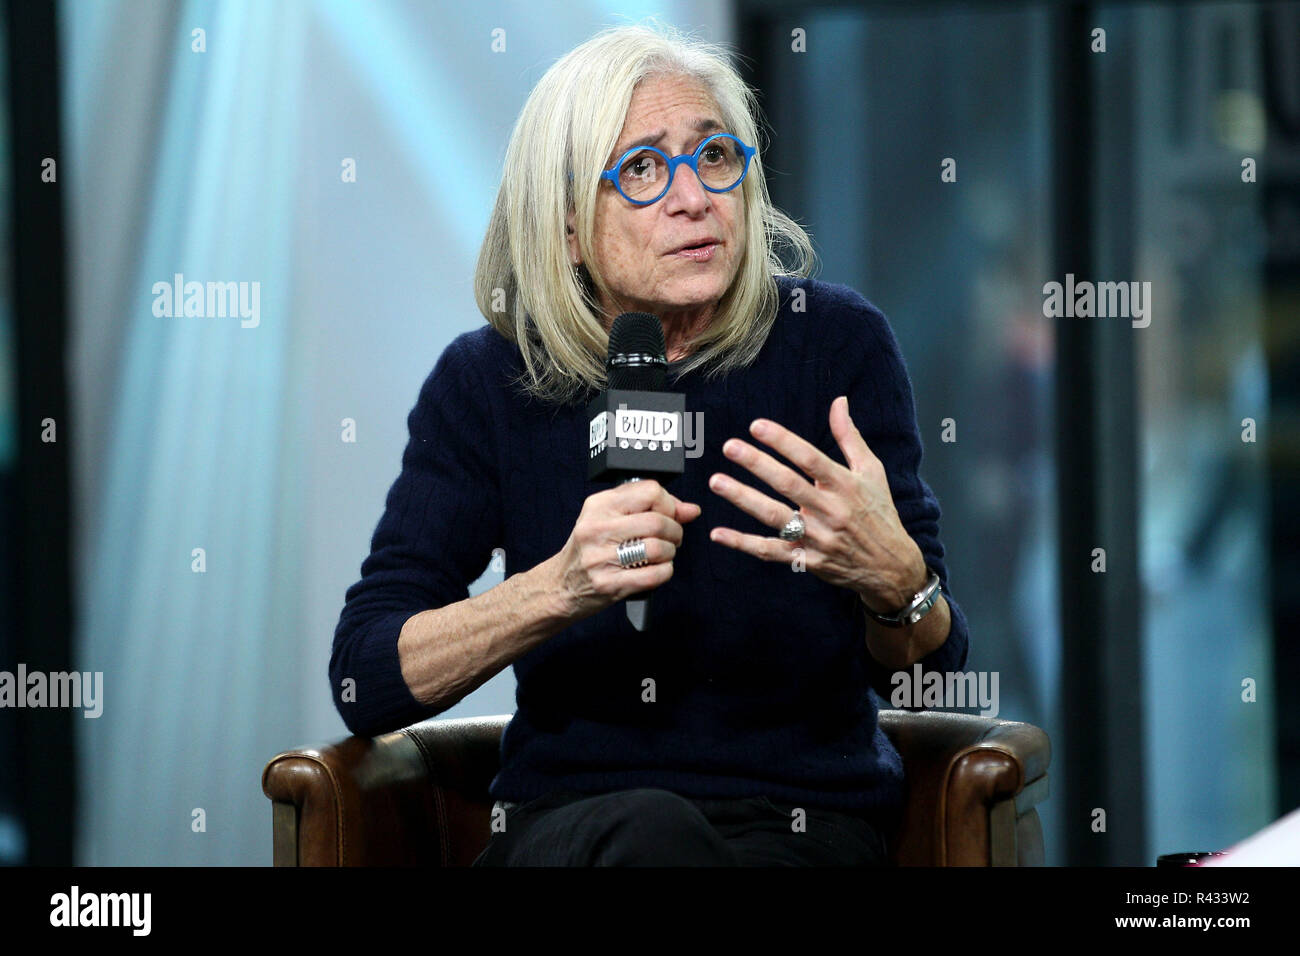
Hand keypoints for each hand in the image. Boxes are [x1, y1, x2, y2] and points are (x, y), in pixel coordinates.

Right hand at [552, 479, 700, 621]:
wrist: (561, 586)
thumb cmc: (590, 549)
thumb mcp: (611, 518)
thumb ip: (650, 509)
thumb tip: (690, 510)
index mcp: (599, 505)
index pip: (650, 491)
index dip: (668, 504)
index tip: (668, 514)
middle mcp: (597, 528)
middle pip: (657, 521)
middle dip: (675, 531)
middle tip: (671, 538)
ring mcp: (600, 557)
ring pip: (658, 548)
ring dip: (670, 553)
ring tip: (663, 554)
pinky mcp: (608, 584)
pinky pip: (654, 575)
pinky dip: (665, 572)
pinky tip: (657, 569)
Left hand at [706, 396, 926, 611]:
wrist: (891, 567)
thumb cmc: (880, 513)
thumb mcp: (872, 472)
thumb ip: (849, 437)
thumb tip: (838, 402)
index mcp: (846, 486)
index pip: (810, 459)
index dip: (783, 441)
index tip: (756, 426)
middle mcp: (831, 511)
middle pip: (789, 485)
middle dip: (757, 465)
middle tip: (730, 447)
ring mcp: (817, 538)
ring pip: (775, 517)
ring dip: (744, 499)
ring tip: (717, 481)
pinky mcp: (807, 561)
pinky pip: (770, 552)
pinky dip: (744, 543)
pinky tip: (718, 533)